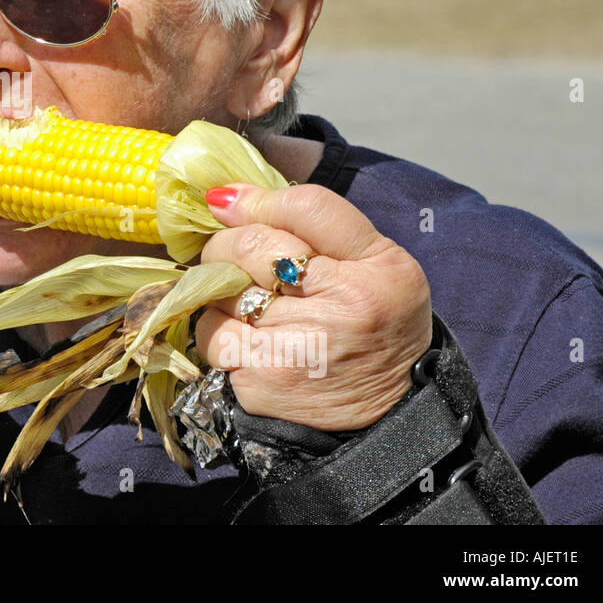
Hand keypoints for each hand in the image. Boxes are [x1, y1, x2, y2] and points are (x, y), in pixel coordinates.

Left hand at [193, 183, 432, 431]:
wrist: (390, 407)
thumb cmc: (378, 319)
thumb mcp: (375, 259)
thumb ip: (311, 217)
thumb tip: (224, 196)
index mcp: (371, 274)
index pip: (304, 210)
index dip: (256, 201)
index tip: (228, 202)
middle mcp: (336, 313)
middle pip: (249, 247)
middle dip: (226, 245)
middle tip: (234, 256)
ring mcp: (293, 352)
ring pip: (219, 292)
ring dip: (220, 291)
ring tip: (247, 301)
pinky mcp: (261, 385)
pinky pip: (212, 337)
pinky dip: (218, 330)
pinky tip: (246, 336)